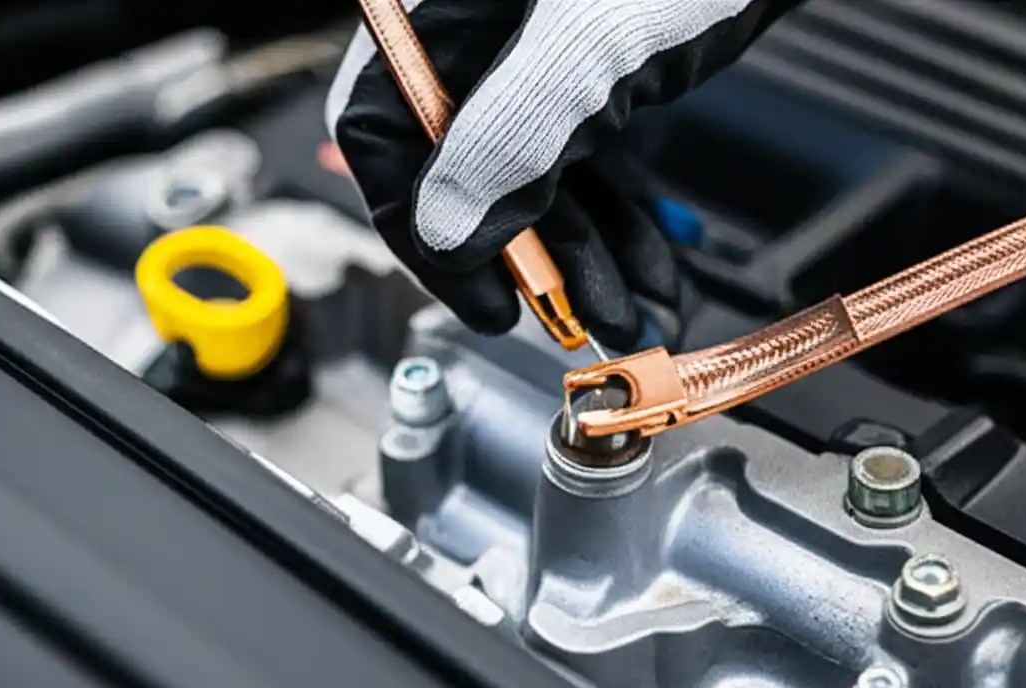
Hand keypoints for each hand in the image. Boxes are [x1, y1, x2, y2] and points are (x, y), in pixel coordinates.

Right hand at [327, 0, 793, 348]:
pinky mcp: (591, 72)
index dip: (420, 227)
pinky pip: (582, 163)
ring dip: (582, 256)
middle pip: (460, 168)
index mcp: (446, 11)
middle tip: (568, 320)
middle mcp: (479, 35)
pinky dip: (616, 221)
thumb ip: (509, 134)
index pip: (378, 127)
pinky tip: (648, 269)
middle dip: (527, 258)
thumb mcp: (596, 42)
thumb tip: (443, 231)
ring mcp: (535, 56)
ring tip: (628, 314)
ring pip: (531, 178)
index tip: (481, 298)